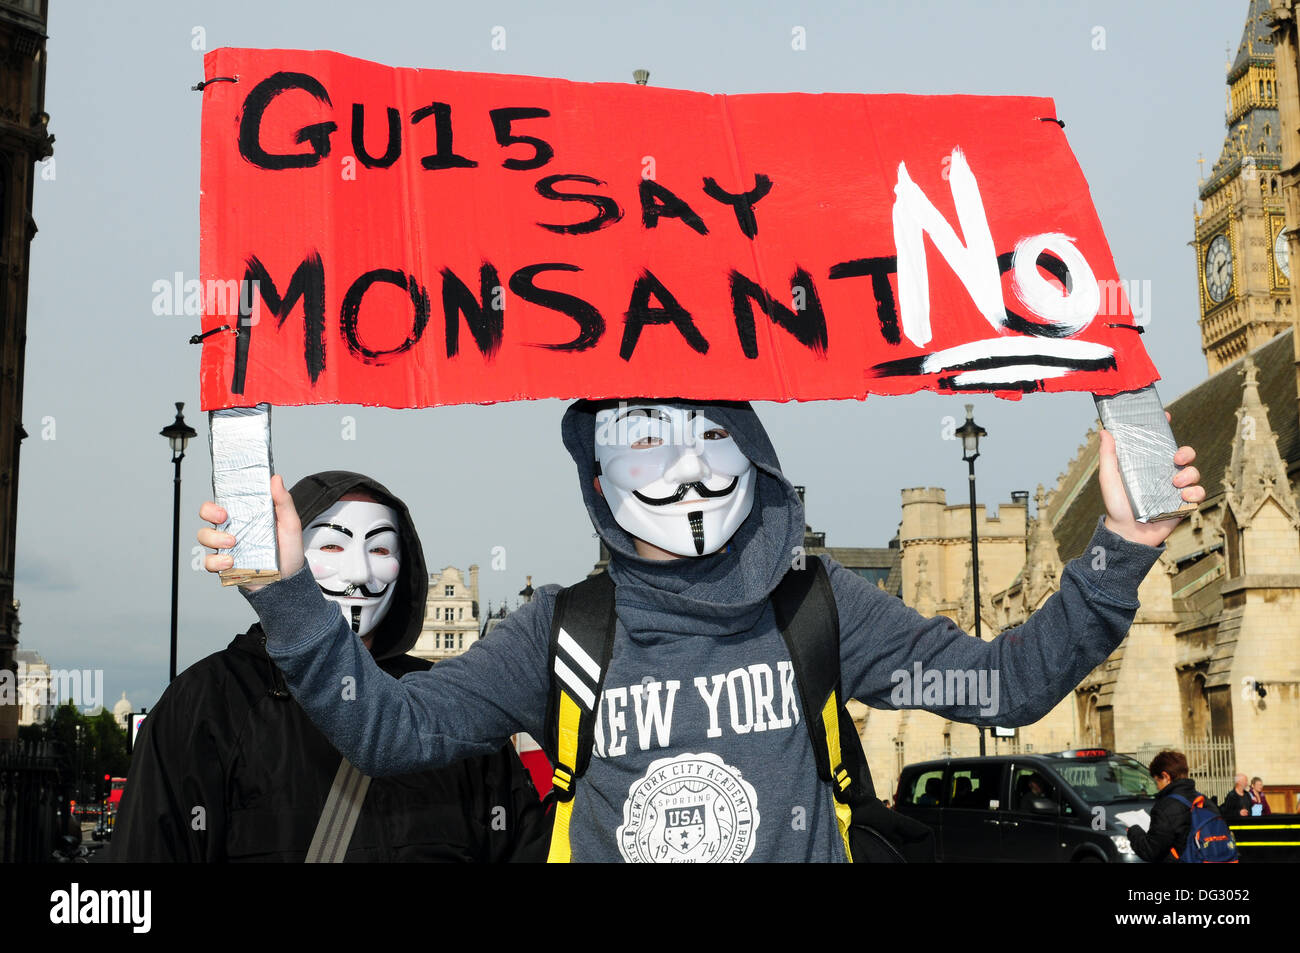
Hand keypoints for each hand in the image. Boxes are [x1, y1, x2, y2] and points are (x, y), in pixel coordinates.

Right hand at [197, 474, 304, 590]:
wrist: (288, 579)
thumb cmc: (288, 550)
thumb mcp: (290, 523)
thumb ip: (283, 501)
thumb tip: (276, 479)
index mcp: (245, 516)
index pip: (223, 501)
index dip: (216, 500)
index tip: (224, 506)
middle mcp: (232, 529)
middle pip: (206, 515)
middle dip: (209, 513)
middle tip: (224, 518)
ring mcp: (226, 547)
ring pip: (204, 536)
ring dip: (214, 538)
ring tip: (232, 543)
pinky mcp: (224, 564)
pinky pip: (208, 562)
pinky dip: (215, 561)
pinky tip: (230, 561)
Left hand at [1099, 412, 1203, 547]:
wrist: (1127, 534)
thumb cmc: (1116, 506)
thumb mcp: (1109, 479)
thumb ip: (1108, 456)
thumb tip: (1105, 431)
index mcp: (1147, 465)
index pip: (1159, 443)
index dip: (1164, 428)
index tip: (1165, 416)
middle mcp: (1163, 474)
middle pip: (1185, 455)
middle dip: (1186, 452)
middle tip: (1176, 458)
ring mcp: (1175, 488)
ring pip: (1194, 472)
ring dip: (1190, 474)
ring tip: (1175, 483)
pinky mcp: (1183, 504)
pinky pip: (1198, 493)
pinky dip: (1195, 492)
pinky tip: (1183, 496)